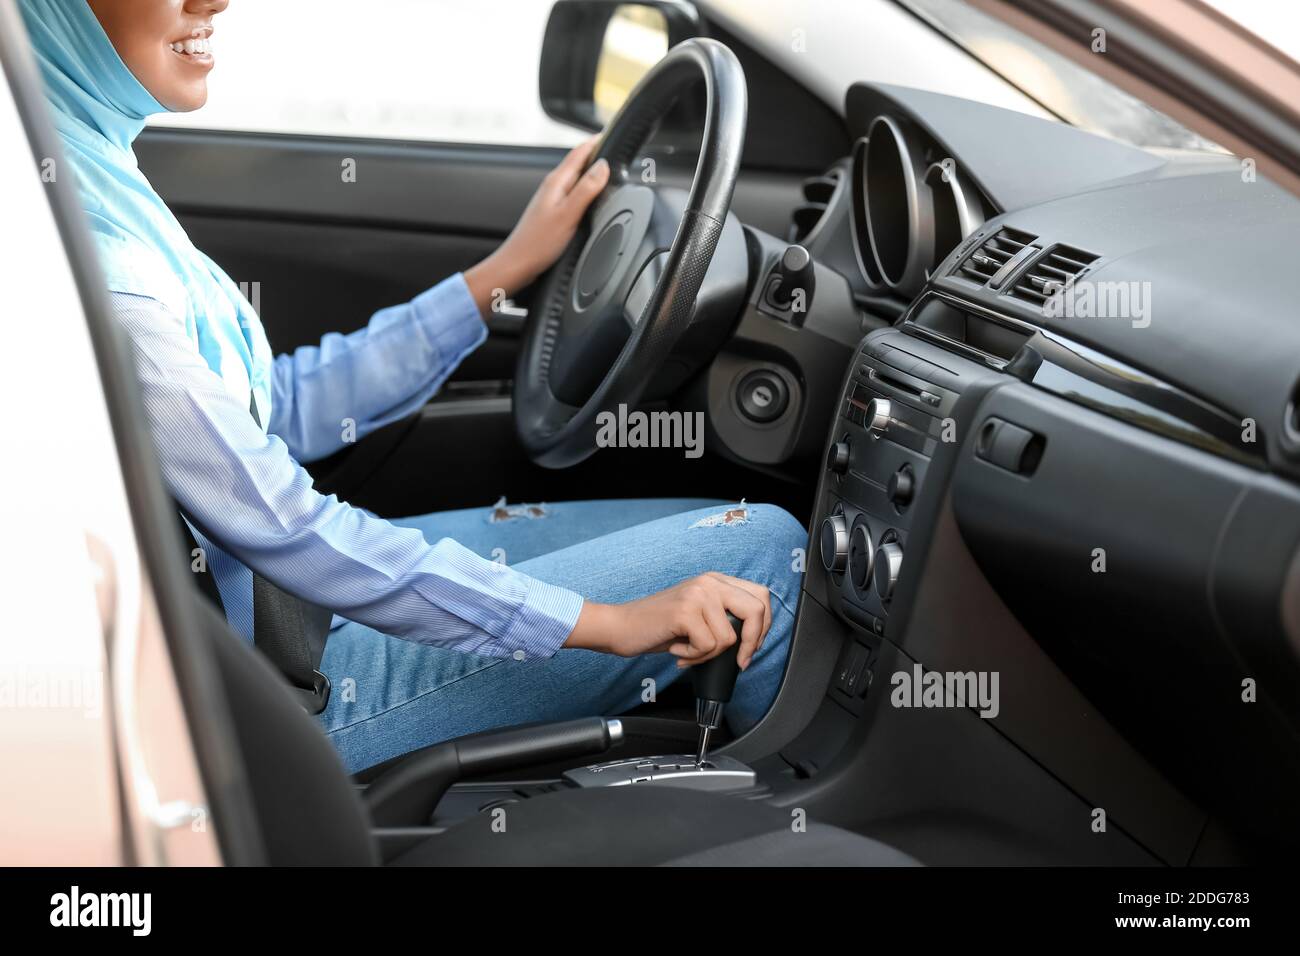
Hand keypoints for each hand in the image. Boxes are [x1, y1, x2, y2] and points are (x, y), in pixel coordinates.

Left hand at [464, 136, 610, 317]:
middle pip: (578, 162)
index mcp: (556, 182)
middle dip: (595, 153)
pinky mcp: (552, 212)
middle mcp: (552, 186)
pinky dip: (585, 188)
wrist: (518, 263)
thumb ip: (587, 188)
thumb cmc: (538, 243)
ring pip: (575, 177)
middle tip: (614, 148)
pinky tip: (590, 196)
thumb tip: (602, 166)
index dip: (596, 141)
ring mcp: (551, 199)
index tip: (610, 133)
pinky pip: (572, 192)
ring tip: (606, 167)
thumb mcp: (568, 213)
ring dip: (590, 170)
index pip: (579, 153)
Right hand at [564, 573, 772, 670]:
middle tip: (738, 662)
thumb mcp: (698, 614)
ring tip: (688, 651)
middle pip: (756, 610)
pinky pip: (708, 646)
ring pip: (729, 637)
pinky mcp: (685, 612)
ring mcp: (697, 594)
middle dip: (752, 643)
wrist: (621, 626)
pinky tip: (677, 650)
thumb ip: (724, 617)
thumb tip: (754, 640)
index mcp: (715, 580)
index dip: (764, 626)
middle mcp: (709, 582)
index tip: (752, 648)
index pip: (760, 596)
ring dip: (709, 655)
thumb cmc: (658, 627)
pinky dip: (693, 657)